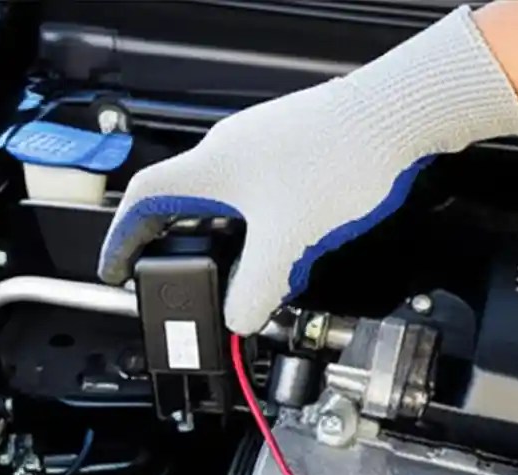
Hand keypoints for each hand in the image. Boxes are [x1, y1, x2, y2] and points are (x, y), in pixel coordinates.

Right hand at [97, 7, 517, 334]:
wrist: (399, 114)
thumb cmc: (340, 162)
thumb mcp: (289, 245)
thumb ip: (256, 291)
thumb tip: (240, 317)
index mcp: (210, 170)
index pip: (143, 202)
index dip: (123, 239)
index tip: (118, 267)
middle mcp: (229, 149)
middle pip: (183, 200)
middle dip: (178, 243)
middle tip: (179, 275)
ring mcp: (262, 142)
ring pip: (227, 195)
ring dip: (227, 235)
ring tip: (245, 269)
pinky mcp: (295, 142)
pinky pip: (261, 186)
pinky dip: (261, 219)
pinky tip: (290, 239)